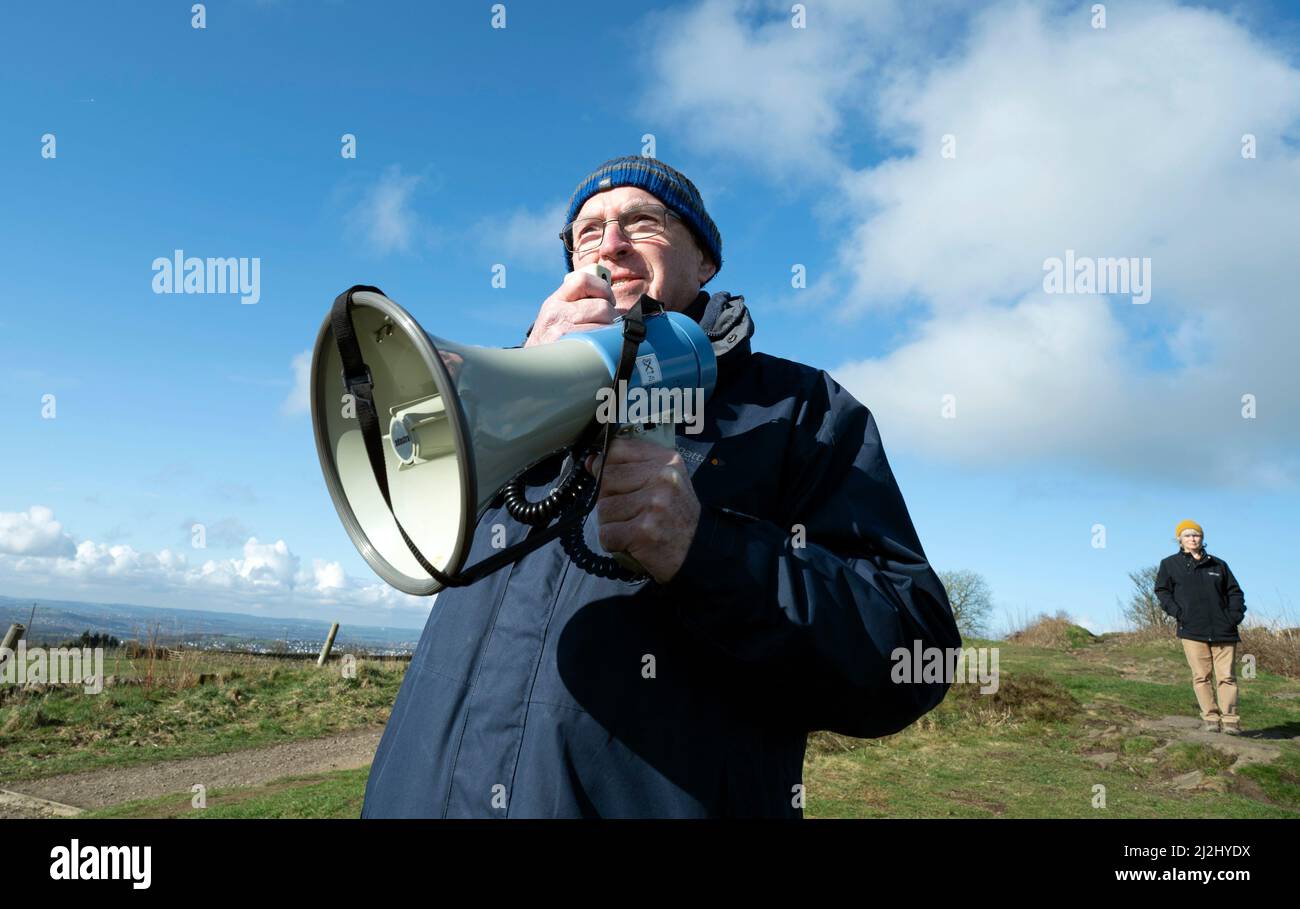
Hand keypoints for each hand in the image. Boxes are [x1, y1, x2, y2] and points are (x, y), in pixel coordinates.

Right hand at [524, 271, 615, 346]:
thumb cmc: (551, 345)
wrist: (533, 370)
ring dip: (610, 332)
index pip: (582, 280)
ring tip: (600, 340)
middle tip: (606, 327)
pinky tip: (599, 350)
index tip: (607, 300)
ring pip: (605, 323)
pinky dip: (606, 344)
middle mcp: (556, 313)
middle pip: (601, 305)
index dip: (602, 288)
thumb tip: (608, 299)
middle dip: (611, 316)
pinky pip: (601, 340)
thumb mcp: (554, 318)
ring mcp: (562, 331)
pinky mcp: (571, 348)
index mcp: (554, 302)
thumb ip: (575, 304)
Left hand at [586, 437, 698, 583]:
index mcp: (667, 461)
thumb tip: (591, 461)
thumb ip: (629, 469)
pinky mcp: (644, 531)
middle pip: (607, 478)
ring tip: (633, 527)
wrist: (699, 552)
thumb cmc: (678, 517)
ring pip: (603, 507)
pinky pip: (606, 533)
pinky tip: (631, 542)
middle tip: (630, 512)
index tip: (612, 480)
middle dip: (609, 498)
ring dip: (611, 523)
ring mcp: (654, 504)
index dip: (606, 465)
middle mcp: (663, 478)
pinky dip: (613, 542)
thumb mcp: (664, 483)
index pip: (618, 449)